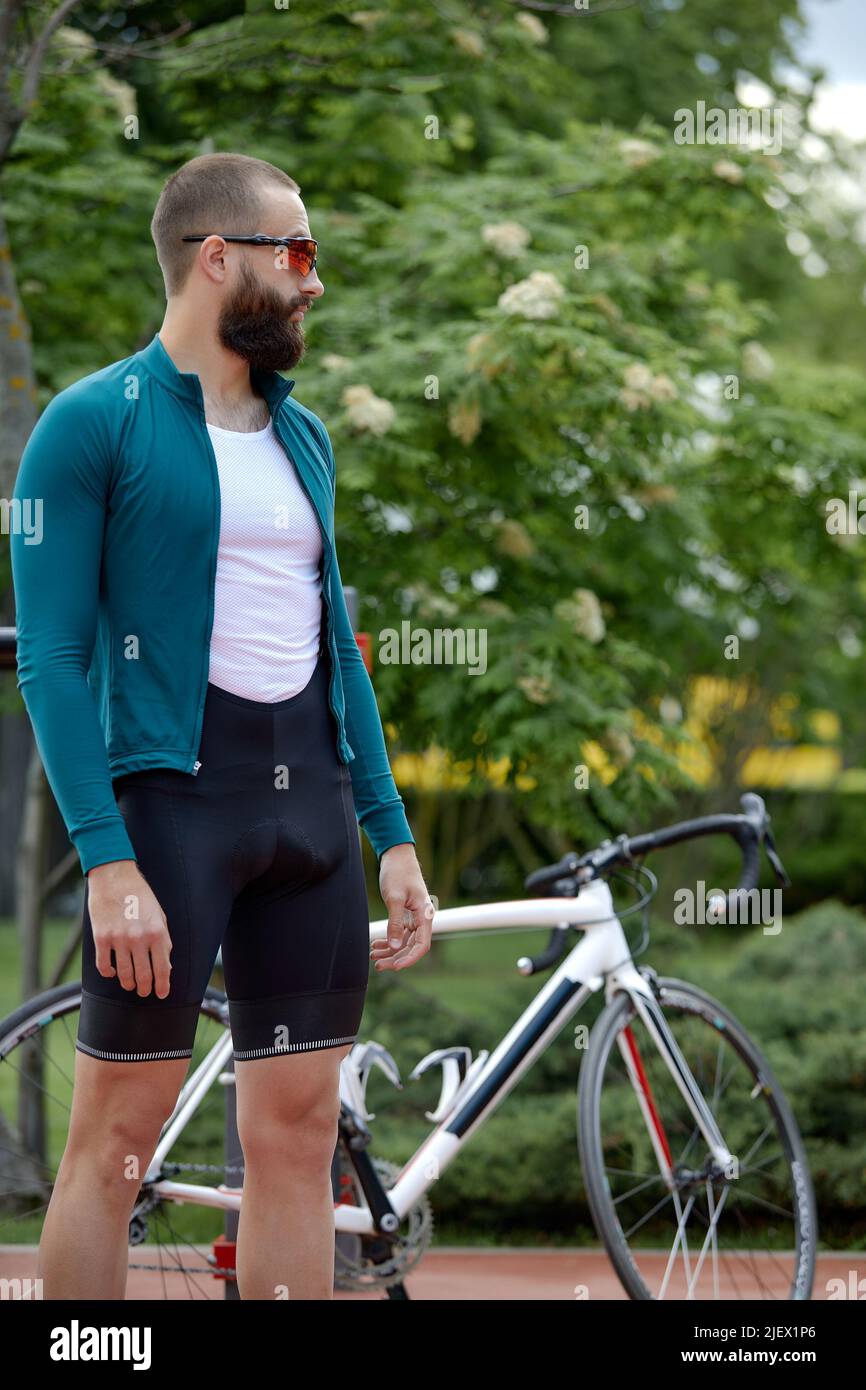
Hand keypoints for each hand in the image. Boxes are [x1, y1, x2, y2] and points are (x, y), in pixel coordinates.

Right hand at [86, 859, 172, 997]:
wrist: (114, 876)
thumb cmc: (139, 894)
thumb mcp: (159, 915)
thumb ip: (163, 940)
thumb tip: (166, 965)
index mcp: (157, 932)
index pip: (163, 968)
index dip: (163, 985)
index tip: (162, 994)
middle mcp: (139, 938)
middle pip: (143, 976)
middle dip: (145, 988)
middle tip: (144, 992)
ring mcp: (119, 939)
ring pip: (124, 975)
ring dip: (128, 984)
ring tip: (130, 986)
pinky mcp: (101, 938)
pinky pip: (104, 965)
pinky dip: (109, 974)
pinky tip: (113, 973)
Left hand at [371, 843, 434, 972]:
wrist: (397, 856)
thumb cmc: (398, 873)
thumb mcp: (394, 898)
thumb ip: (395, 923)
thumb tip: (395, 947)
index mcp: (424, 915)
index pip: (422, 945)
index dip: (410, 958)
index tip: (395, 967)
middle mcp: (422, 919)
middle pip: (411, 946)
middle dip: (395, 958)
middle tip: (377, 966)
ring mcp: (414, 917)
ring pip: (404, 942)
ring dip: (390, 951)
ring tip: (373, 956)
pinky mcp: (406, 914)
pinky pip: (399, 933)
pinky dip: (388, 940)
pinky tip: (376, 945)